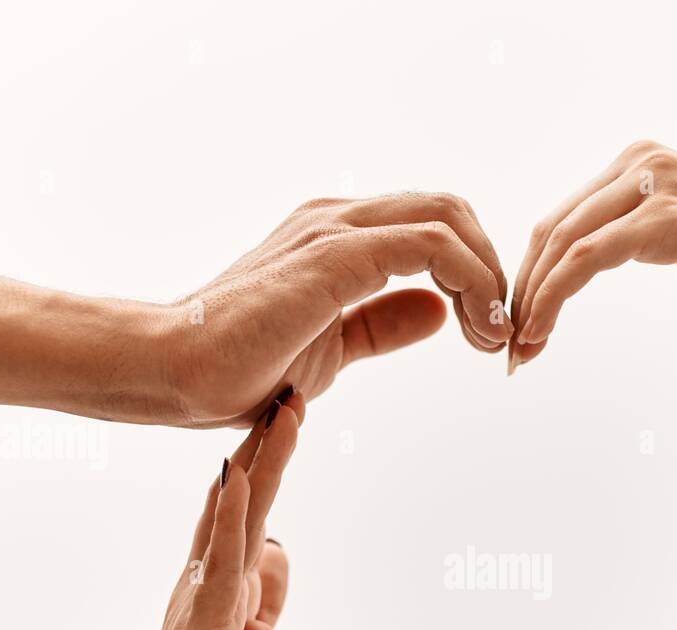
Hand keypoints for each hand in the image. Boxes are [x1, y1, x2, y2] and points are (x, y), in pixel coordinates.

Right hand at [100, 393, 301, 629]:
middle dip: (267, 446)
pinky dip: (231, 522)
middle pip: (239, 504)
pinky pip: (218, 571)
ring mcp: (198, 608)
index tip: (293, 415)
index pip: (248, 518)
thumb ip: (260, 601)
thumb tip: (279, 551)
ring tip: (282, 409)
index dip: (270, 467)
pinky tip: (240, 481)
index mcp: (217, 593)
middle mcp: (202, 587)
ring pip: (233, 523)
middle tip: (293, 386)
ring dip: (258, 464)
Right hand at [166, 193, 512, 426]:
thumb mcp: (332, 348)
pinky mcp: (334, 256)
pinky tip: (476, 328)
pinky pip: (428, 246)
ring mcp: (335, 231)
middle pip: (451, 210)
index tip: (489, 331)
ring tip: (492, 335)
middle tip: (499, 331)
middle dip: (493, 268)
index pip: (433, 226)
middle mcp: (339, 220)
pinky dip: (471, 281)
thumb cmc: (239, 366)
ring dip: (489, 276)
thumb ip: (382, 324)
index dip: (476, 272)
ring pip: (448, 219)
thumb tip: (440, 311)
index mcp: (338, 236)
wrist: (177, 372)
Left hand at [509, 141, 676, 369]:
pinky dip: (554, 297)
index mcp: (634, 166)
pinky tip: (540, 331)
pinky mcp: (663, 217)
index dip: (531, 276)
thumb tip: (590, 263)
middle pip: (551, 231)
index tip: (519, 326)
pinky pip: (587, 257)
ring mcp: (650, 183)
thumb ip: (632, 241)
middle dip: (523, 293)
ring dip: (533, 301)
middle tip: (508, 346)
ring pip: (562, 243)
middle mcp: (636, 163)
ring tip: (521, 348)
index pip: (562, 221)